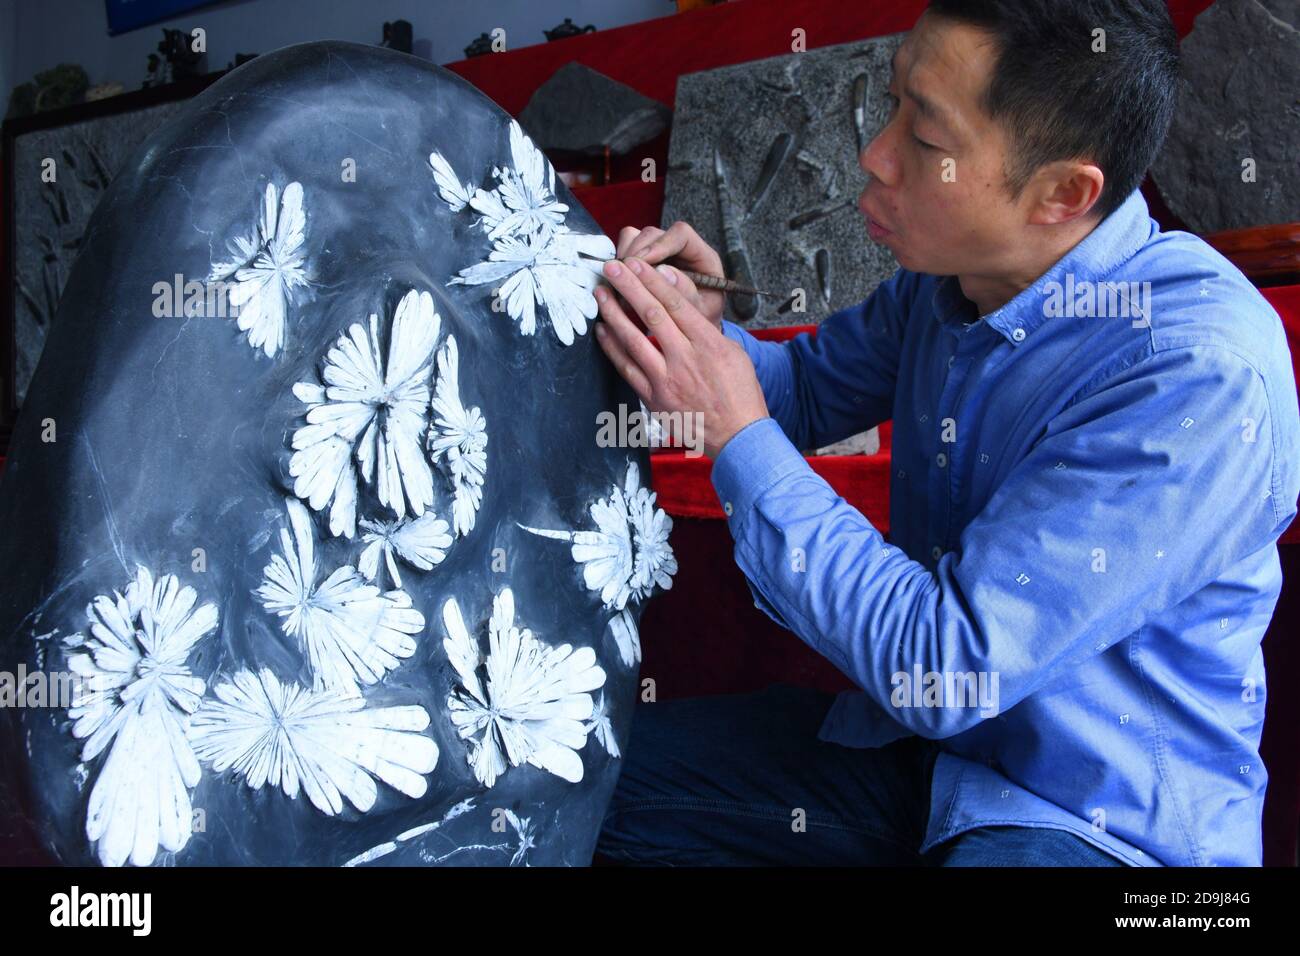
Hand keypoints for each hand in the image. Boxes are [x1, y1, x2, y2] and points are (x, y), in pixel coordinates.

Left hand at [593, 255, 767, 459]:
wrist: (738, 435)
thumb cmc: (739, 391)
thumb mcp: (732, 350)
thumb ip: (704, 325)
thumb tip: (679, 298)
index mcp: (708, 343)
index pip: (675, 303)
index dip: (653, 280)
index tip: (637, 264)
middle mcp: (685, 359)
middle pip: (651, 314)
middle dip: (629, 287)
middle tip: (611, 267)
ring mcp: (667, 380)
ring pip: (633, 340)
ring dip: (613, 314)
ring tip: (600, 294)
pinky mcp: (654, 399)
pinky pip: (627, 369)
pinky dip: (612, 348)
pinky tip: (602, 331)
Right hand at [615, 221, 725, 330]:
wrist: (691, 332)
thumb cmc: (701, 320)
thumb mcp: (700, 312)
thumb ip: (686, 293)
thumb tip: (662, 272)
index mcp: (702, 256)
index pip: (681, 234)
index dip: (660, 244)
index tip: (642, 262)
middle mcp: (679, 248)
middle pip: (652, 234)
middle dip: (635, 254)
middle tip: (623, 277)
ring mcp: (658, 251)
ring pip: (633, 238)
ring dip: (623, 259)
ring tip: (620, 285)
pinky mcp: (642, 259)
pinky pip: (623, 250)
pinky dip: (618, 266)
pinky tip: (619, 287)